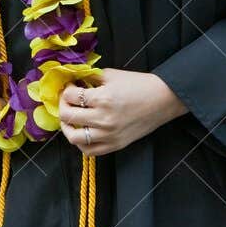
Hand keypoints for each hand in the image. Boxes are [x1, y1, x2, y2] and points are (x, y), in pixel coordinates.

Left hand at [57, 68, 186, 156]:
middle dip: (63, 105)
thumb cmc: (138, 84)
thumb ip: (91, 78)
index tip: (71, 87)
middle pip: (67, 116)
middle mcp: (103, 119)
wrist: (162, 100)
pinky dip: (80, 143)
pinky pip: (89, 151)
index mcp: (102, 99)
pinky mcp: (115, 145)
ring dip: (67, 127)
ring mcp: (108, 135)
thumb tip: (74, 80)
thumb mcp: (112, 75)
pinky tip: (82, 132)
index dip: (67, 89)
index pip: (70, 96)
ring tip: (70, 119)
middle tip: (68, 100)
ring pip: (74, 138)